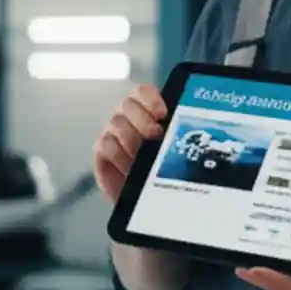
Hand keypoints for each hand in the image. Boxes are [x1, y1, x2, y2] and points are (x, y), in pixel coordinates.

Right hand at [93, 83, 166, 202]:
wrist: (147, 197)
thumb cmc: (164, 171)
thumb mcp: (174, 151)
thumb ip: (176, 135)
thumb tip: (188, 132)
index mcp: (147, 110)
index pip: (143, 92)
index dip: (150, 99)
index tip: (162, 113)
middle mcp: (128, 117)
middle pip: (128, 104)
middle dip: (143, 119)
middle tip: (156, 135)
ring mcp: (113, 131)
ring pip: (117, 123)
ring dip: (132, 140)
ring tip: (144, 158)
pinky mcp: (101, 150)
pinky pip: (105, 144)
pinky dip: (119, 156)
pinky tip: (130, 168)